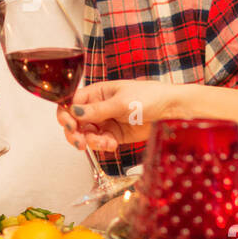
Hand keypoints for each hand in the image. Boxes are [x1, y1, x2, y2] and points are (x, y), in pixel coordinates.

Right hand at [56, 79, 186, 149]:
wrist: (171, 110)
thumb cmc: (149, 96)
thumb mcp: (121, 102)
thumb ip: (97, 110)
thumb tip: (74, 113)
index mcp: (96, 93)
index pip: (71, 103)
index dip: (66, 115)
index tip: (69, 125)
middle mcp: (97, 107)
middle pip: (75, 122)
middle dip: (76, 133)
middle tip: (80, 143)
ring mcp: (106, 122)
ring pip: (87, 135)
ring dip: (92, 142)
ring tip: (105, 143)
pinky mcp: (115, 135)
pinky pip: (101, 142)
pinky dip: (103, 146)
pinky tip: (112, 144)